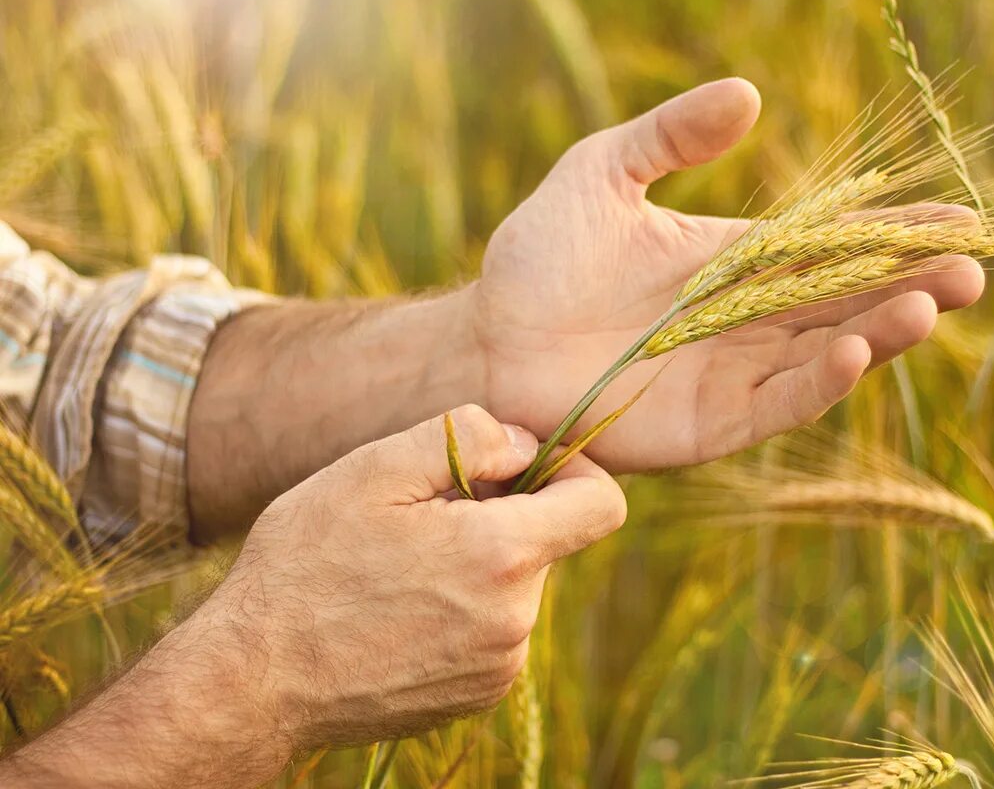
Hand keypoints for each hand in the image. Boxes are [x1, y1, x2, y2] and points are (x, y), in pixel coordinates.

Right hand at [210, 404, 625, 748]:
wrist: (251, 679)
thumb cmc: (305, 563)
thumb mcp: (374, 470)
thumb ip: (467, 436)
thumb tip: (526, 443)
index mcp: (502, 556)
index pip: (602, 505)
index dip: (574, 470)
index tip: (523, 466)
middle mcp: (515, 620)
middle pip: (548, 542)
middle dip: (502, 517)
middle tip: (423, 517)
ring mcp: (499, 667)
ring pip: (517, 586)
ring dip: (479, 565)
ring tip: (399, 569)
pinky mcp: (477, 696)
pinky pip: (496, 631)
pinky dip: (464, 610)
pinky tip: (399, 610)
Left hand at [471, 78, 984, 471]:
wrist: (486, 341)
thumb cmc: (538, 257)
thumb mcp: (601, 173)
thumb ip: (670, 137)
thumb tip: (748, 95)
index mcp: (735, 259)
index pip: (830, 243)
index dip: (894, 233)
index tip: (959, 217)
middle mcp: (746, 319)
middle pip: (844, 302)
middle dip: (909, 286)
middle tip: (971, 269)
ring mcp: (731, 374)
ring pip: (822, 356)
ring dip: (877, 335)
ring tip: (928, 306)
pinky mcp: (708, 425)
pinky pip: (773, 404)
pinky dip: (816, 383)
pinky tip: (852, 354)